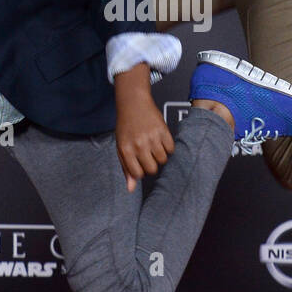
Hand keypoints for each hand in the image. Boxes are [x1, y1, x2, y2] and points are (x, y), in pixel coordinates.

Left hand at [114, 66, 174, 192]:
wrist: (133, 103)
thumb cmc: (126, 126)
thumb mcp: (121, 147)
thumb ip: (126, 168)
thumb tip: (131, 189)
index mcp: (126, 150)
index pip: (138, 174)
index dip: (140, 171)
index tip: (140, 165)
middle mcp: (139, 144)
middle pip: (152, 169)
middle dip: (151, 165)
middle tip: (147, 155)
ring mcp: (152, 137)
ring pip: (163, 160)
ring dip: (159, 156)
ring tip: (153, 146)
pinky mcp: (163, 130)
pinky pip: (171, 149)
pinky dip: (167, 148)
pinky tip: (160, 141)